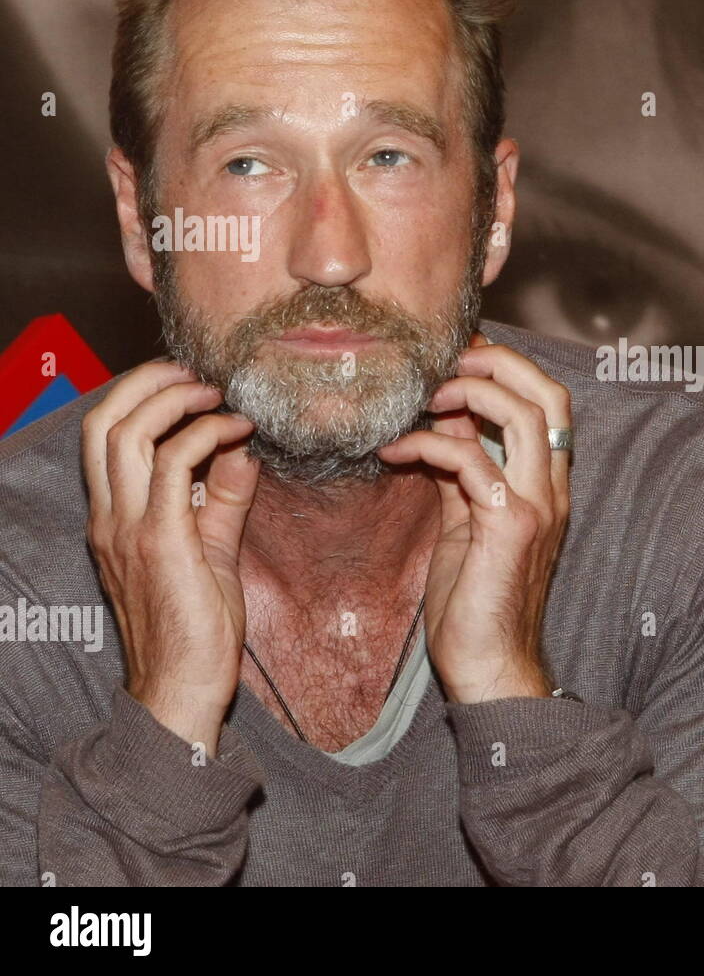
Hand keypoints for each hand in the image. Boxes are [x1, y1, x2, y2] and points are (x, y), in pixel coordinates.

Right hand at [82, 360, 259, 750]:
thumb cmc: (197, 628)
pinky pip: (171, 465)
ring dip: (175, 399)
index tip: (189, 383)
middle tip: (197, 371)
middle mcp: (110, 518)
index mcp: (114, 518)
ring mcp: (128, 529)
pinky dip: (204, 435)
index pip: (105, 436)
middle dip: (147, 381)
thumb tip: (240, 451)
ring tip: (217, 392)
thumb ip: (221, 500)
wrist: (182, 691)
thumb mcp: (211, 550)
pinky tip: (237, 432)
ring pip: (127, 433)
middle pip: (103, 421)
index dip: (140, 396)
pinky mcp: (160, 541)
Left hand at [378, 335, 571, 702]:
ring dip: (468, 391)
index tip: (459, 359)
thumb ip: (461, 473)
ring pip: (523, 415)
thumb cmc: (475, 602)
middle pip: (549, 395)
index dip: (509, 369)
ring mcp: (536, 505)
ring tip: (423, 396)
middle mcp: (551, 489)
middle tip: (447, 362)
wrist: (490, 667)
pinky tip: (392, 452)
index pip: (549, 403)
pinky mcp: (509, 526)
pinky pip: (469, 462)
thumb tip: (441, 425)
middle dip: (499, 364)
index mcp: (546, 485)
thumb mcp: (466, 522)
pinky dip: (427, 444)